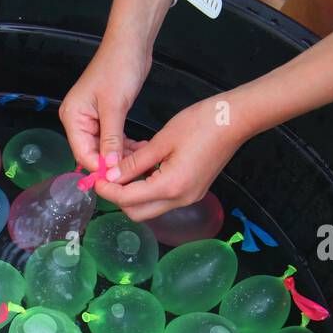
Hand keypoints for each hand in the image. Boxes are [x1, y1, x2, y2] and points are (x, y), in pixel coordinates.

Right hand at [59, 38, 149, 176]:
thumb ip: (111, 139)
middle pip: (92, 152)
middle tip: (134, 171)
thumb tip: (110, 166)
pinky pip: (112, 138)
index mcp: (73, 117)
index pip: (82, 153)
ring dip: (121, 155)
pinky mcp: (105, 116)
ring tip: (142, 160)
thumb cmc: (118, 68)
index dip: (100, 167)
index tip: (119, 177)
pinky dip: (124, 145)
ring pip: (104, 147)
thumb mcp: (114, 106)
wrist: (130, 44)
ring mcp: (92, 118)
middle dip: (112, 162)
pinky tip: (139, 149)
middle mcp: (78, 120)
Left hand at [93, 94, 248, 220]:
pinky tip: (142, 167)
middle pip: (137, 212)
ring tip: (123, 168)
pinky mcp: (192, 191)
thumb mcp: (162, 140)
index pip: (128, 199)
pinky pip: (162, 197)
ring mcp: (188, 197)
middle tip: (107, 176)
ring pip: (149, 207)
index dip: (108, 190)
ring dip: (132, 192)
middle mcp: (180, 199)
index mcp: (171, 186)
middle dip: (118, 197)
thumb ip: (134, 163)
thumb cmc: (202, 123)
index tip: (96, 178)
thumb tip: (112, 175)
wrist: (236, 120)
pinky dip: (148, 187)